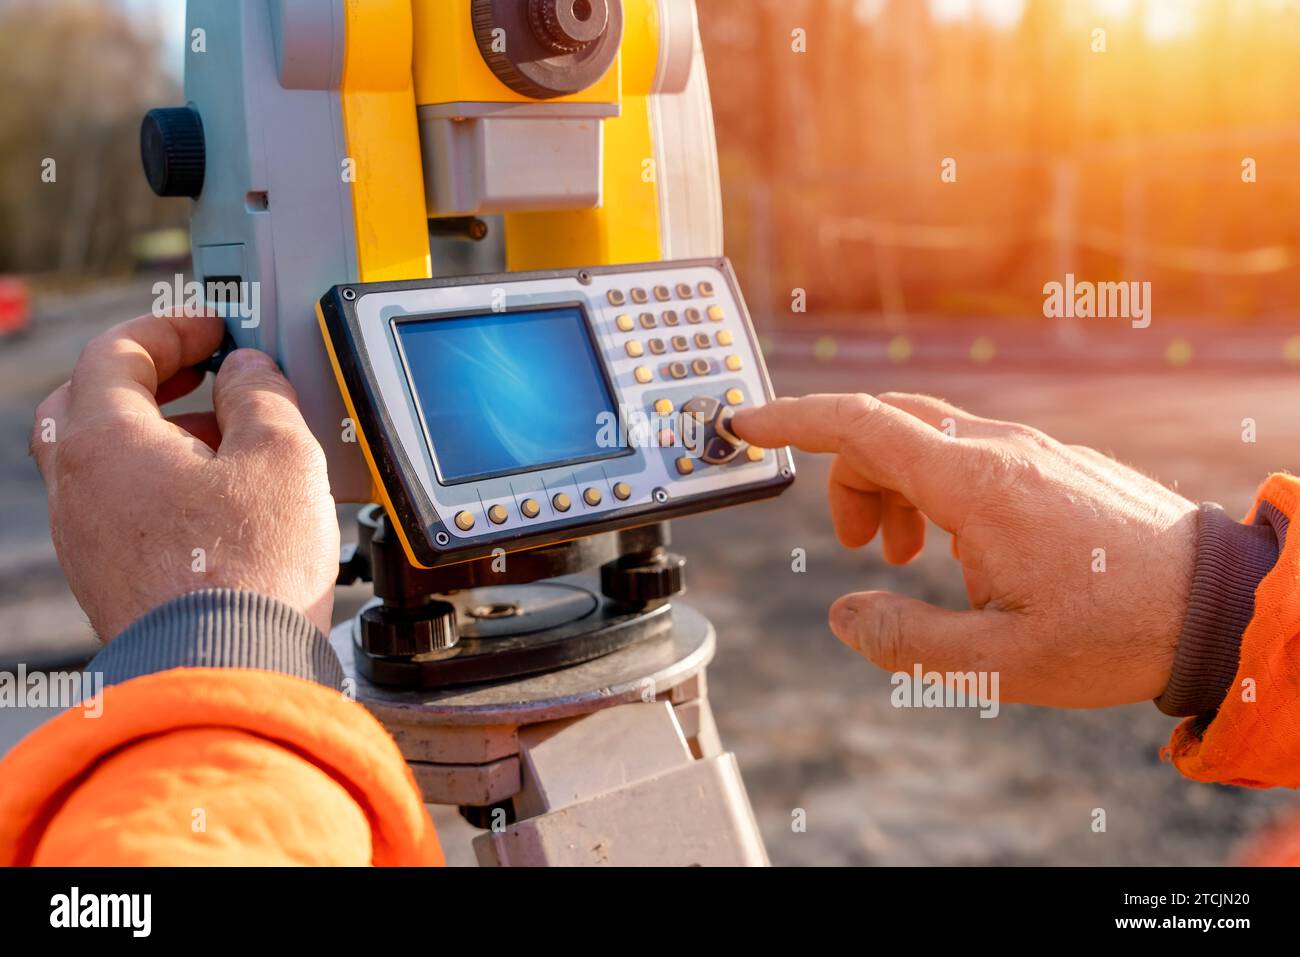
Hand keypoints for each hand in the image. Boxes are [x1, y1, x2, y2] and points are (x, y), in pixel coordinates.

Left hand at [31, 312, 339, 639]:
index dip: (170, 330)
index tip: (214, 330)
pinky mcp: (110, 582)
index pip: (115, 352)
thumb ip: (263, 395)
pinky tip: (220, 505)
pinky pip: (121, 512)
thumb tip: (251, 374)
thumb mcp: (281, 453)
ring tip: (228, 445)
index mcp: (105, 440)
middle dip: (144, 380)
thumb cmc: (248, 567)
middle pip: (85, 405)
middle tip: (196, 375)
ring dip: (158, 437)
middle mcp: (77, 488)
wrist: (230, 670)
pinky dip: (161, 488)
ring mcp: (84, 541)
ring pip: (104, 463)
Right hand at [731, 393, 1197, 707]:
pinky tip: (960, 551)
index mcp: (975, 485)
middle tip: (857, 546)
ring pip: (925, 438)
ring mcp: (1028, 451)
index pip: (860, 424)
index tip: (743, 424)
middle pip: (886, 427)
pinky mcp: (1048, 463)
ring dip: (891, 488)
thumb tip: (845, 614)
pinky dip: (932, 489)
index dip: (791, 420)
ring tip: (905, 556)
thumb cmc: (1114, 630)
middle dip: (845, 476)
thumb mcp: (997, 663)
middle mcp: (998, 451)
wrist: (1215, 602)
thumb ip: (905, 641)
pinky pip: (965, 454)